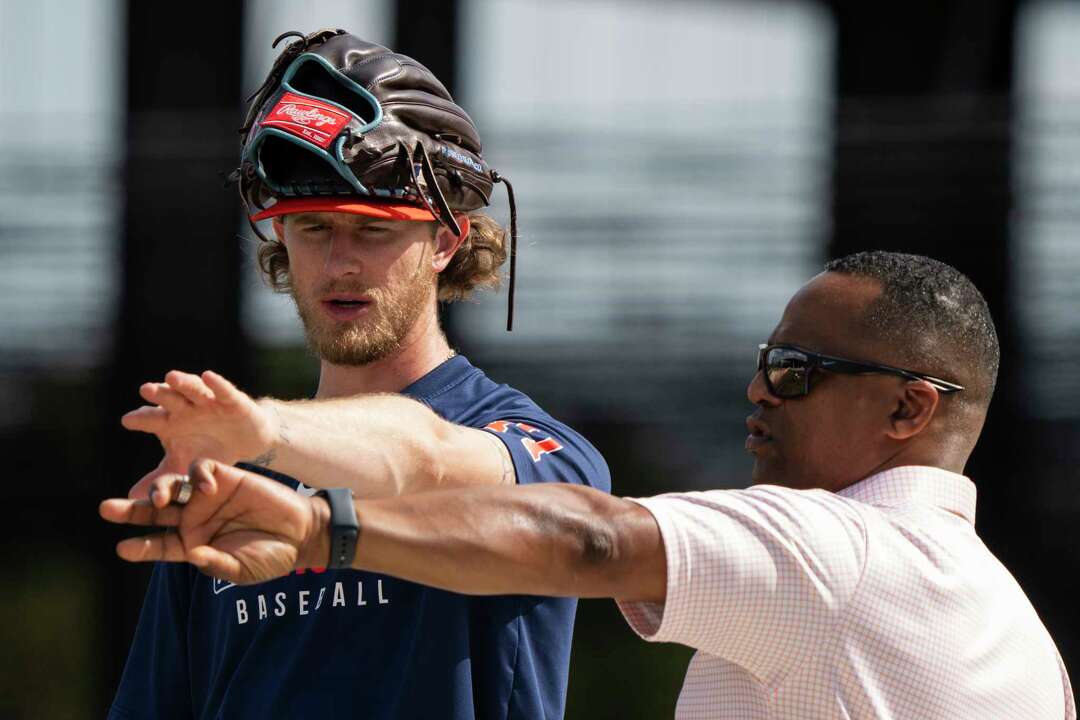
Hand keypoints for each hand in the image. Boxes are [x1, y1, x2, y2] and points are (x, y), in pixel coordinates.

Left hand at [100, 459, 329, 583]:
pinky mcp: (226, 477)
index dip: (139, 547)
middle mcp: (194, 519)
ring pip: (171, 486)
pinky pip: (201, 470)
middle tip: (108, 509)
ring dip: (159, 489)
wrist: (301, 532)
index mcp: (192, 545)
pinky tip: (208, 486)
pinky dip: (198, 475)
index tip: (122, 549)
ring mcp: (208, 497)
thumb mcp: (241, 570)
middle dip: (130, 510)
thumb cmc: (270, 557)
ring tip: (160, 497)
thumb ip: (215, 564)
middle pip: (154, 512)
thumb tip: (191, 555)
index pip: (158, 545)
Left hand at [122, 371, 278, 497]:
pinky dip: (217, 383)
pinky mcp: (232, 401)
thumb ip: (161, 480)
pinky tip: (208, 377)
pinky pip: (224, 390)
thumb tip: (131, 497)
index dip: (140, 419)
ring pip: (193, 390)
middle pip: (168, 399)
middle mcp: (186, 409)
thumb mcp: (184, 467)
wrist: (245, 440)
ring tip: (171, 377)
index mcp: (169, 423)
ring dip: (183, 383)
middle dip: (159, 394)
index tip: (128, 421)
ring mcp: (208, 402)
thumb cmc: (208, 449)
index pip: (151, 419)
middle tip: (146, 389)